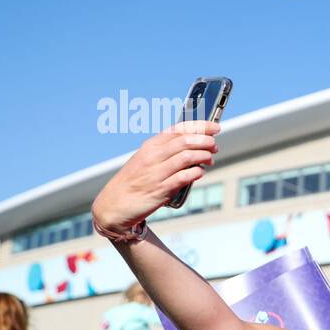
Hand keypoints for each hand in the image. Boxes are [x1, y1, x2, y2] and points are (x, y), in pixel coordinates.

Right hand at [91, 121, 219, 235]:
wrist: (115, 204)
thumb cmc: (134, 181)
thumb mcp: (146, 159)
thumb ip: (166, 152)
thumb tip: (194, 146)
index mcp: (150, 146)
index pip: (178, 129)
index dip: (200, 126)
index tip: (215, 127)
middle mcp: (153, 156)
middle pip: (186, 141)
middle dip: (206, 141)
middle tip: (214, 146)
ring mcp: (156, 173)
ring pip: (187, 157)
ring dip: (204, 156)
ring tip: (210, 160)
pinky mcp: (161, 190)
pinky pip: (184, 177)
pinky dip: (196, 173)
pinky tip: (200, 172)